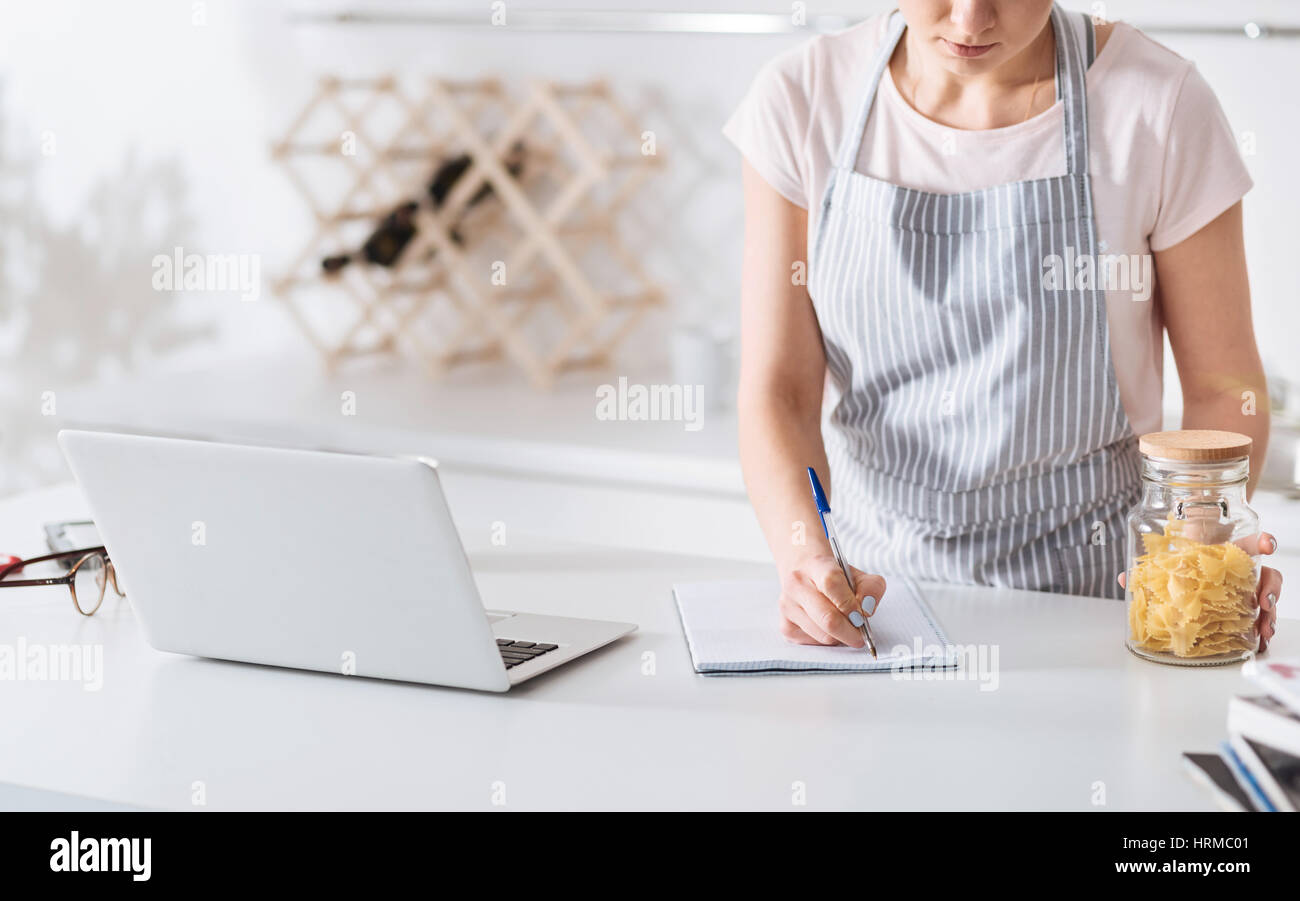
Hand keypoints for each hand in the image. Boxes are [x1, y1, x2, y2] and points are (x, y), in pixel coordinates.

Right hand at [778, 553, 884, 647]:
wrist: (803, 570)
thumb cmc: (833, 575)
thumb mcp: (858, 574)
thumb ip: (871, 589)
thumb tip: (866, 611)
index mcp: (816, 565)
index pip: (831, 584)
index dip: (850, 604)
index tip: (862, 617)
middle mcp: (797, 584)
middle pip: (827, 618)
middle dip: (850, 632)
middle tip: (860, 635)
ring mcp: (788, 606)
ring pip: (822, 635)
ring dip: (839, 637)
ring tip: (844, 627)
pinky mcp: (785, 625)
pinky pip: (813, 643)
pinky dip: (826, 640)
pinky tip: (827, 629)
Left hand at [1118, 531, 1281, 651]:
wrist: (1189, 565)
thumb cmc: (1183, 560)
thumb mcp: (1166, 560)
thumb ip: (1147, 568)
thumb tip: (1125, 578)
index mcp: (1226, 553)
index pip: (1248, 544)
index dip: (1261, 542)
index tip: (1267, 546)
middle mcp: (1242, 569)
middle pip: (1266, 574)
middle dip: (1270, 588)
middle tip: (1263, 602)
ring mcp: (1248, 587)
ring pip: (1268, 595)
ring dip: (1270, 613)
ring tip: (1264, 629)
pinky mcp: (1246, 605)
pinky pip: (1261, 614)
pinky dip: (1263, 626)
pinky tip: (1260, 639)